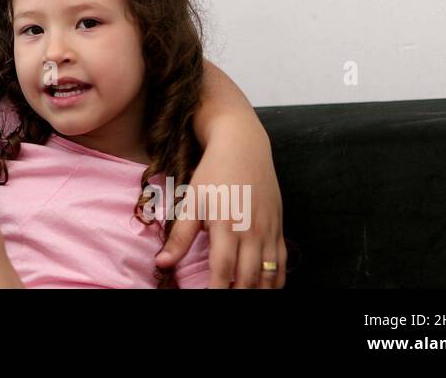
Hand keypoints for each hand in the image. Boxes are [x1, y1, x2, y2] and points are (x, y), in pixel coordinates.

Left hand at [155, 125, 286, 287]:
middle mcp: (252, 231)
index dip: (216, 291)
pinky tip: (264, 288)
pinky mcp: (279, 227)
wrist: (243, 146)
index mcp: (226, 226)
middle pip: (248, 278)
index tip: (209, 300)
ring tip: (242, 295)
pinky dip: (276, 280)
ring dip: (257, 291)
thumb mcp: (192, 202)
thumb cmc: (214, 173)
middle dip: (236, 294)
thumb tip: (162, 263)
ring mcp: (269, 231)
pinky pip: (283, 263)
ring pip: (269, 275)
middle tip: (223, 300)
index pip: (223, 270)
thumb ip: (180, 237)